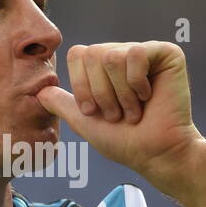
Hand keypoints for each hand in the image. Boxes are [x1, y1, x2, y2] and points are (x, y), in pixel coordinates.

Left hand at [36, 41, 205, 191]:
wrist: (155, 153)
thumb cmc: (124, 141)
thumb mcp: (85, 122)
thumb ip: (62, 104)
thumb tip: (39, 91)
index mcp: (104, 67)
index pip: (77, 54)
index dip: (82, 87)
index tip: (96, 112)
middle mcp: (123, 54)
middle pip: (93, 54)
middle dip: (101, 93)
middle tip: (118, 114)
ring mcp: (145, 52)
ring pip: (112, 56)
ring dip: (120, 94)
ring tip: (134, 110)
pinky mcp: (166, 53)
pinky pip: (136, 54)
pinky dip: (137, 83)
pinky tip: (149, 96)